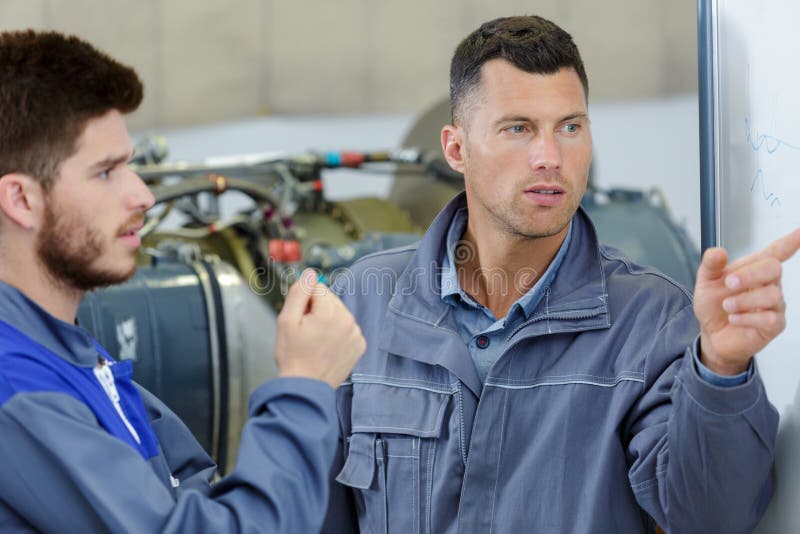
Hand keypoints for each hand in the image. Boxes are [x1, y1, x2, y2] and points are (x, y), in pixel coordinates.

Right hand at [274, 269, 365, 388]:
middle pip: (330, 300)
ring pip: (339, 314)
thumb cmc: (292, 356)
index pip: (317, 288)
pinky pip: (347, 329)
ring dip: (327, 321)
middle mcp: (348, 320)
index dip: (304, 302)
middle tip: (305, 333)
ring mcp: (356, 334)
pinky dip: (338, 334)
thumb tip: (310, 273)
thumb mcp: (286, 320)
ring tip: (316, 342)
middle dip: (316, 310)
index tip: (299, 320)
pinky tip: (327, 348)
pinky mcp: (360, 346)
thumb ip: (299, 292)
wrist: (305, 388)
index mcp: (330, 311)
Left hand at [694, 229, 799, 374]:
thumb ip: (711, 264)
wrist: (711, 333)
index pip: (777, 251)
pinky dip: (747, 318)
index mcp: (754, 268)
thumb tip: (718, 252)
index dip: (791, 241)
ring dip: (744, 300)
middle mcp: (768, 284)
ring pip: (772, 295)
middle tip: (728, 284)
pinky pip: (770, 318)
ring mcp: (774, 304)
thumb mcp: (706, 282)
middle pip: (774, 268)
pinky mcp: (774, 325)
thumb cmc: (714, 305)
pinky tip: (734, 318)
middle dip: (749, 275)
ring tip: (727, 306)